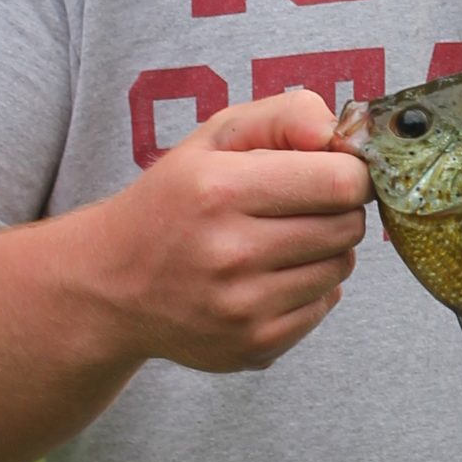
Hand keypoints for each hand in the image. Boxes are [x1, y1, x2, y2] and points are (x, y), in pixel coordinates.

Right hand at [93, 90, 369, 376]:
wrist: (112, 285)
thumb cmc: (175, 200)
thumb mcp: (215, 137)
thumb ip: (285, 116)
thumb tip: (338, 137)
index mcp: (220, 190)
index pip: (341, 182)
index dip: (349, 172)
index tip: (332, 171)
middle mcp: (230, 253)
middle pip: (348, 226)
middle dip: (337, 209)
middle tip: (300, 206)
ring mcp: (243, 308)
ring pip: (342, 267)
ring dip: (325, 249)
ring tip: (280, 241)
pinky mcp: (255, 346)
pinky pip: (324, 306)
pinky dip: (309, 288)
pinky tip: (268, 277)